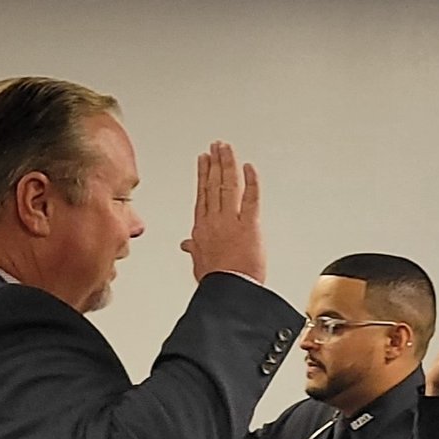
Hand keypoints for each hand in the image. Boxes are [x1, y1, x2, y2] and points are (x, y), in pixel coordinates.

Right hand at [178, 141, 265, 282]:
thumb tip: (187, 245)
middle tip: (217, 146)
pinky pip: (251, 198)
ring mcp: (231, 221)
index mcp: (201, 228)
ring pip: (228, 185)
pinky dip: (251, 181)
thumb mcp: (199, 264)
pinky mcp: (249, 226)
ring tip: (227, 149)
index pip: (202, 194)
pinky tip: (249, 168)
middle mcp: (214, 220)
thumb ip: (194, 249)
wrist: (228, 291)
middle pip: (213, 184)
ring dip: (227, 164)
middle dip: (215, 162)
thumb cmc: (216, 282)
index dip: (203, 175)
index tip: (204, 160)